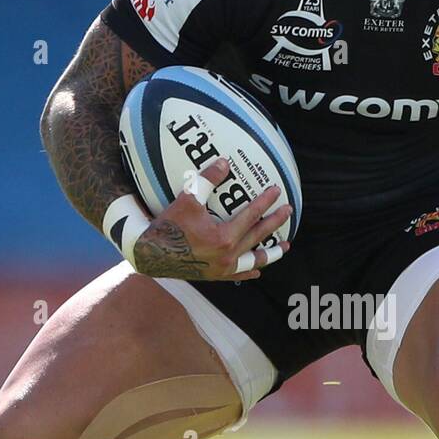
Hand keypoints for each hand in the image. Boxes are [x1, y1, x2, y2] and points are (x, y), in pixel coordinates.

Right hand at [132, 157, 291, 281]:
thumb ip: (207, 180)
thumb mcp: (187, 199)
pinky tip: (257, 270)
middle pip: (259, 236)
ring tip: (285, 246)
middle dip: (276, 222)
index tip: (277, 191)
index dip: (266, 201)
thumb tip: (224, 162)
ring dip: (271, 253)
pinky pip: (238, 275)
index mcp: (224, 237)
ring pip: (254, 260)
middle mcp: (228, 255)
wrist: (150, 254)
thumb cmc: (169, 226)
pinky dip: (249, 272)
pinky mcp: (215, 276)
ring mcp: (222, 268)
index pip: (252, 215)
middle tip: (288, 211)